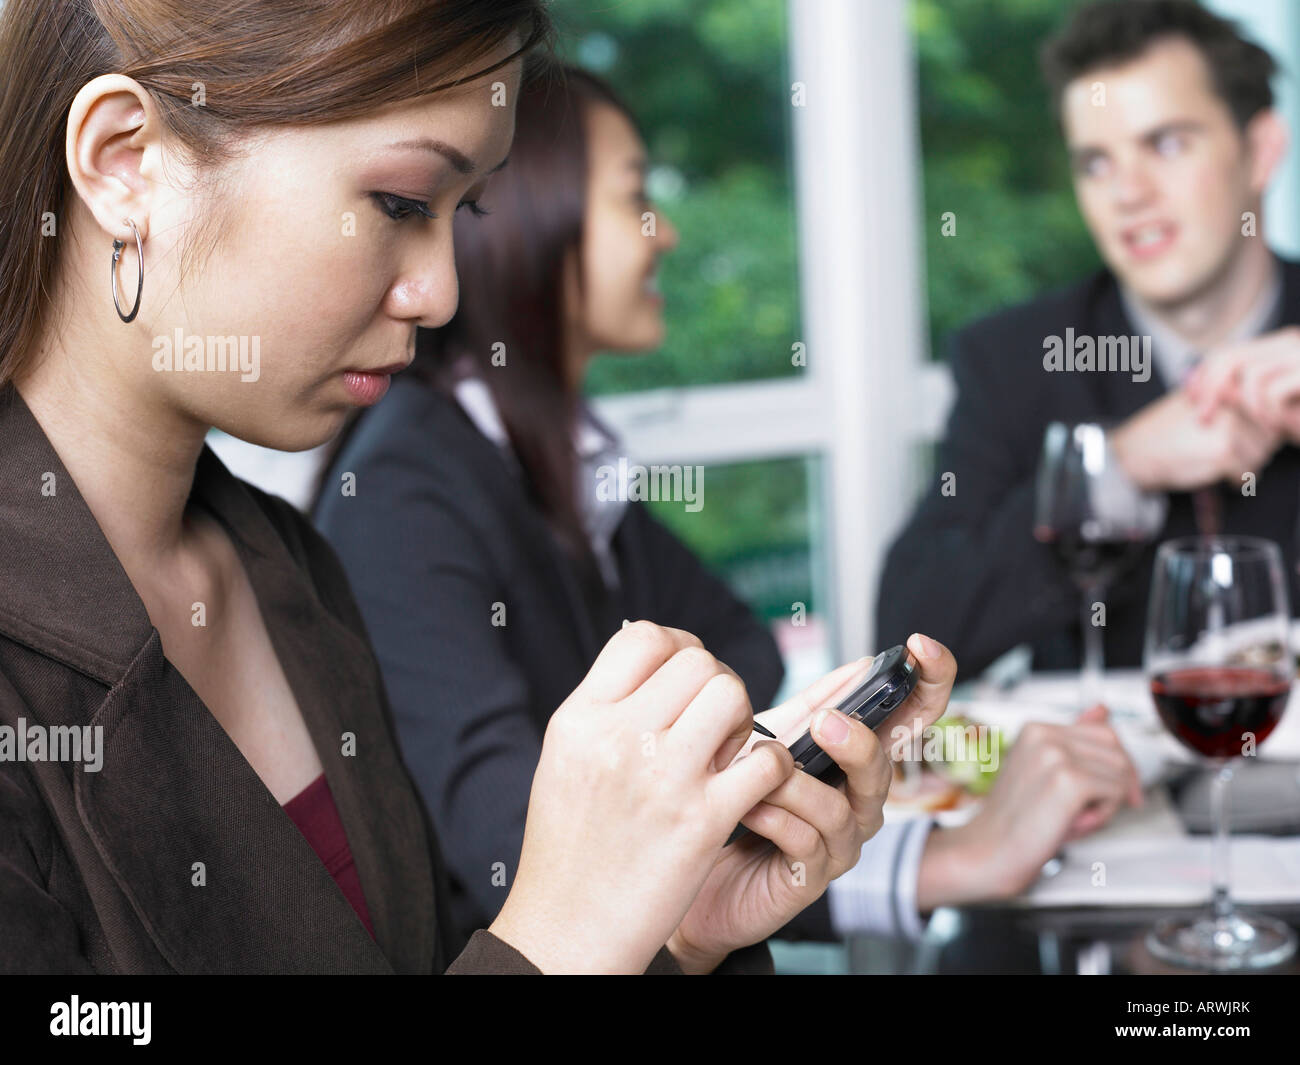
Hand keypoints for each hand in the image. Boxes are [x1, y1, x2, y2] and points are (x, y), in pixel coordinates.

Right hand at [489, 621, 794, 973]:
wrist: (567, 929)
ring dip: (744, 720)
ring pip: (733, 697)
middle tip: (715, 722)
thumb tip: (656, 658)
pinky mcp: (703, 820)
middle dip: (718, 684)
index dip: (678, 646)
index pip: (643, 637)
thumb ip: (607, 708)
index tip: (688, 673)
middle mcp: (618, 738)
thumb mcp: (565, 759)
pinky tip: (751, 786)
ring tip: (729, 752)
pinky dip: (770, 767)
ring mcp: (663, 777)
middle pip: (698, 663)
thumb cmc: (570, 847)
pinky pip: (765, 759)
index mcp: (580, 718)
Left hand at [665, 633, 958, 972]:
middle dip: (858, 743)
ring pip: (841, 811)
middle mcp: (860, 803)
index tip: (920, 646)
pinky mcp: (810, 878)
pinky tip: (750, 807)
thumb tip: (862, 664)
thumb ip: (817, 706)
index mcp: (859, 761)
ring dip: (798, 786)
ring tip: (760, 771)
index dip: (929, 682)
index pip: (912, 720)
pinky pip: (807, 844)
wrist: (695, 857)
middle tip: (825, 722)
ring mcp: (840, 844)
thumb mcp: (775, 739)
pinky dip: (777, 820)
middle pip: (884, 769)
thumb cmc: (743, 794)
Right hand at [916, 704, 1141, 909]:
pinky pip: (1116, 791)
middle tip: (1094, 813)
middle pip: (1116, 750)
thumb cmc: (1016, 820)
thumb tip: (1102, 709)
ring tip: (1075, 817)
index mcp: (1036, 728)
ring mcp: (1056, 755)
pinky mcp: (1069, 780)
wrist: (988, 851)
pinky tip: (1075, 823)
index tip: (1119, 791)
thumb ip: (1074, 741)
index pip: (1103, 731)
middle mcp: (1044, 734)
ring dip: (1108, 801)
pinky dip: (1105, 814)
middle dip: (1117, 784)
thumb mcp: (1046, 772)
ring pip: (1120, 771)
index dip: (1118, 764)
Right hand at [1108, 387, 1280, 490]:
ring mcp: (1229, 424)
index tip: (1226, 438)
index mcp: (1228, 387)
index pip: (1266, 414)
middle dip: (1251, 449)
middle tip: (1218, 451)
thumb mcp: (1200, 405)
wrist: (1133, 451)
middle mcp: (1232, 401)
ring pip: (1260, 456)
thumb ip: (1235, 405)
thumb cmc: (1163, 432)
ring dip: (1242, 465)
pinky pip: (1246, 473)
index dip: (1253, 432)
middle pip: (1269, 436)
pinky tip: (1211, 471)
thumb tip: (1273, 423)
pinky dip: (1232, 480)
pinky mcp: (1223, 449)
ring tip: (1212, 459)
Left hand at [1187, 327, 1299, 444]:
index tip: (1193, 402)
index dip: (1204, 377)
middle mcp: (1290, 342)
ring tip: (1262, 425)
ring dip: (1248, 406)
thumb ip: (1233, 393)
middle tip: (1203, 419)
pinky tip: (1277, 426)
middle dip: (1211, 389)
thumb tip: (1191, 382)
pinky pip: (1272, 388)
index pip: (1225, 352)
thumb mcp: (1263, 407)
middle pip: (1230, 357)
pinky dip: (1268, 411)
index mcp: (1276, 347)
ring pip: (1249, 373)